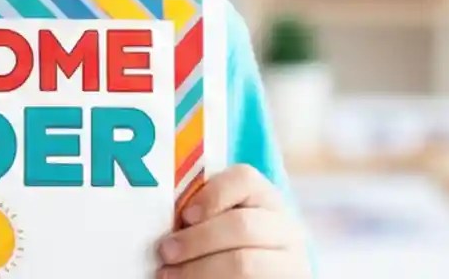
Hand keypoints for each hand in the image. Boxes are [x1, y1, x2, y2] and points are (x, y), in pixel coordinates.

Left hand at [155, 165, 309, 278]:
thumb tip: (158, 215)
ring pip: (244, 264)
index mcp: (265, 199)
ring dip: (199, 270)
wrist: (249, 274)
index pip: (245, 179)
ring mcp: (290, 263)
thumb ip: (199, 213)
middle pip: (242, 225)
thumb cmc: (219, 245)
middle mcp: (284, 227)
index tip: (185, 215)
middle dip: (196, 240)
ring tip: (168, 276)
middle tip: (164, 252)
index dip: (212, 195)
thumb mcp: (216, 222)